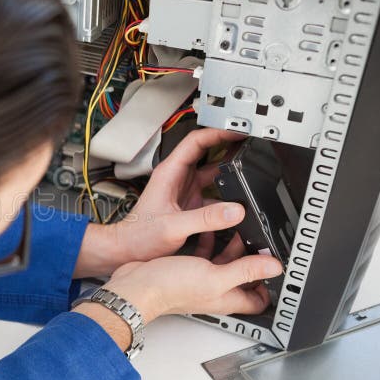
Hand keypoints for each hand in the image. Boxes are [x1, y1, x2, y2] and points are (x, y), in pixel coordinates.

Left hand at [73, 128, 246, 277]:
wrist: (128, 250)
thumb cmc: (139, 235)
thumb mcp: (173, 226)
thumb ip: (204, 219)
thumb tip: (234, 211)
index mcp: (169, 173)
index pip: (196, 142)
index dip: (218, 133)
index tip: (237, 130)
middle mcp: (177, 177)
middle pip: (207, 153)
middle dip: (228, 147)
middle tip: (250, 145)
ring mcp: (184, 190)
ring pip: (212, 173)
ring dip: (229, 171)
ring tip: (250, 167)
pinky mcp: (190, 203)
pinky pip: (213, 192)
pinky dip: (226, 193)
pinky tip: (238, 198)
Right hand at [74, 250, 281, 350]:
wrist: (135, 286)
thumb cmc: (169, 287)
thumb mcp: (215, 276)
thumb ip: (246, 270)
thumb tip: (274, 267)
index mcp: (226, 297)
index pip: (258, 300)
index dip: (271, 286)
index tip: (277, 267)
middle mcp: (214, 291)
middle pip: (243, 277)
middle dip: (253, 260)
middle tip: (260, 241)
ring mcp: (198, 280)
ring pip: (223, 263)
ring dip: (232, 248)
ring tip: (239, 230)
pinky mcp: (184, 269)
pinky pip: (203, 255)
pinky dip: (209, 242)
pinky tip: (208, 230)